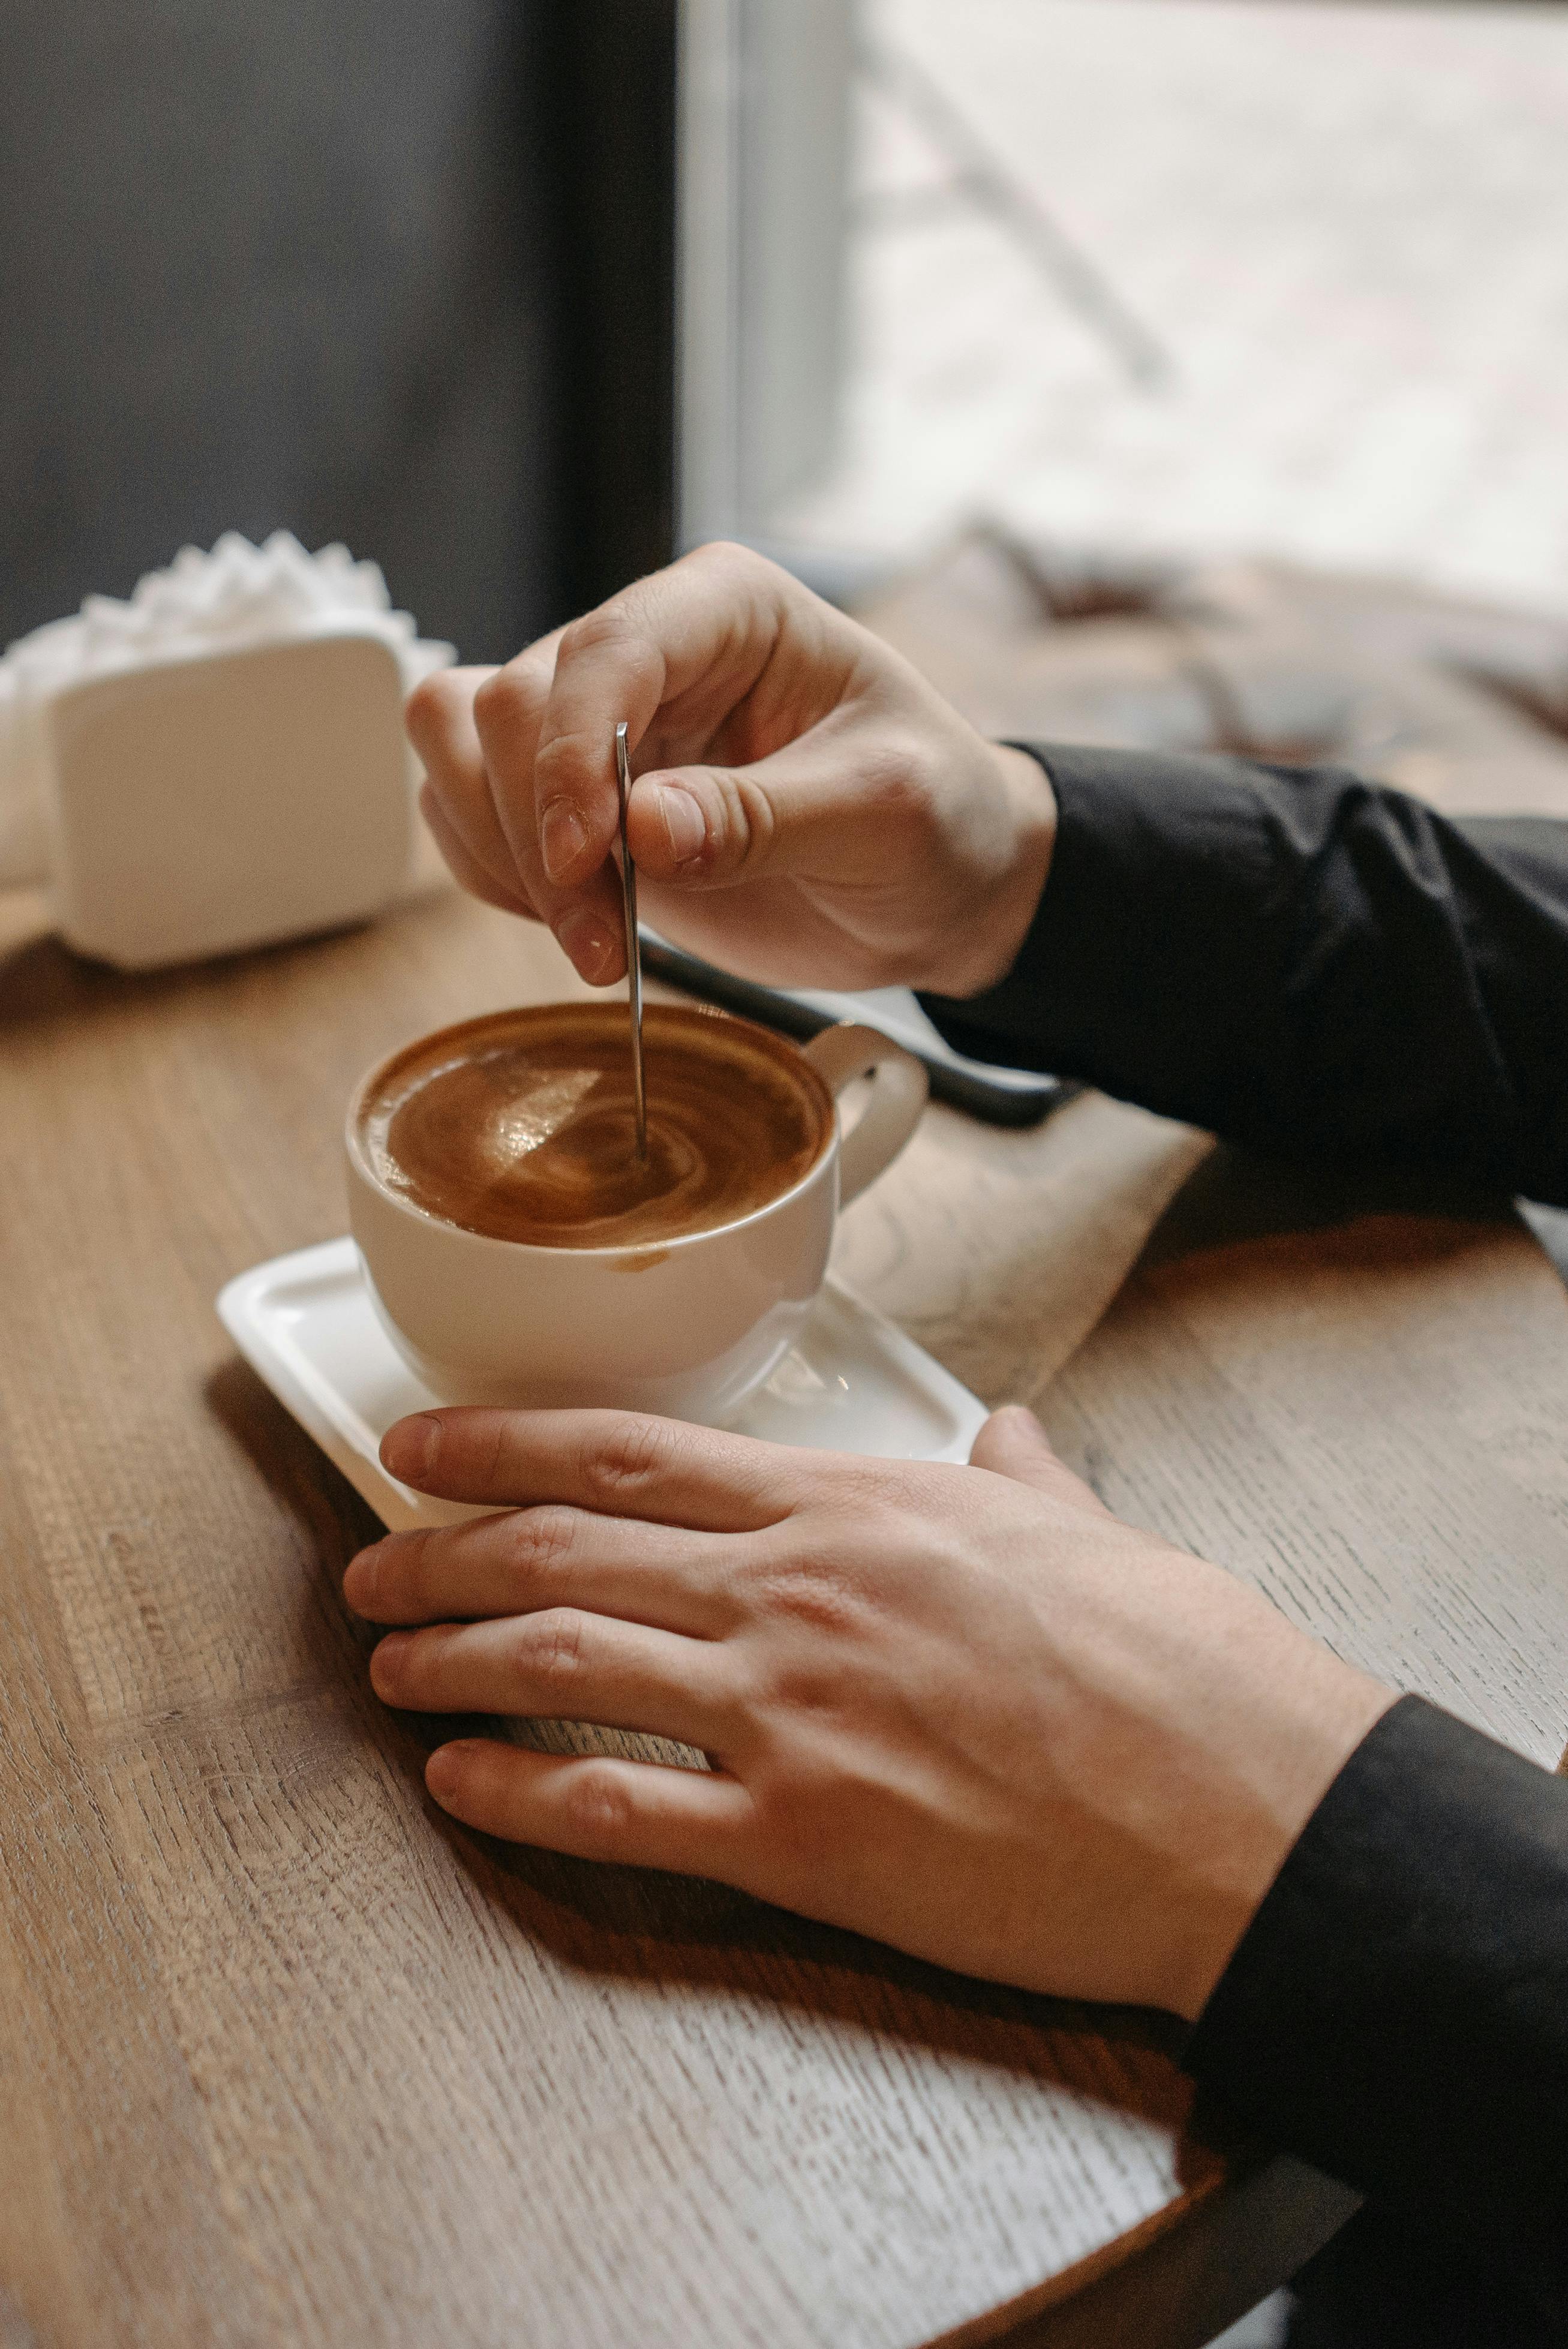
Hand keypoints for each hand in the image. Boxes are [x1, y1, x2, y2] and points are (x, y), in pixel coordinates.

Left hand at [344, 1404, 1392, 2019]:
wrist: (1236, 1799)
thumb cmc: (1169, 1664)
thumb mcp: (1082, 1529)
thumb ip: (1019, 1473)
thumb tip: (1010, 1434)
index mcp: (852, 1505)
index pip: (628, 1453)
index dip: (500, 1446)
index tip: (420, 1446)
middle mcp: (793, 1591)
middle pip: (561, 1551)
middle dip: (440, 1552)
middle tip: (370, 1564)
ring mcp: (785, 1712)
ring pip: (561, 1663)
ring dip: (450, 1659)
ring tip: (388, 1663)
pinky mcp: (799, 1839)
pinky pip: (614, 1808)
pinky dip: (516, 1792)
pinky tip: (459, 1783)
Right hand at [404, 541, 1054, 998]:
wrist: (934, 890)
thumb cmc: (934, 823)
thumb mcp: (884, 816)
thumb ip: (763, 818)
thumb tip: (642, 829)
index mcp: (728, 609)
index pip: (602, 653)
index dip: (570, 758)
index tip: (585, 862)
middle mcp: (649, 649)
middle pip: (509, 705)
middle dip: (537, 832)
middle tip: (602, 941)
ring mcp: (600, 723)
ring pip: (461, 746)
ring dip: (500, 851)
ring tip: (593, 941)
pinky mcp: (574, 796)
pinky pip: (470, 810)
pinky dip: (495, 874)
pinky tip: (574, 923)